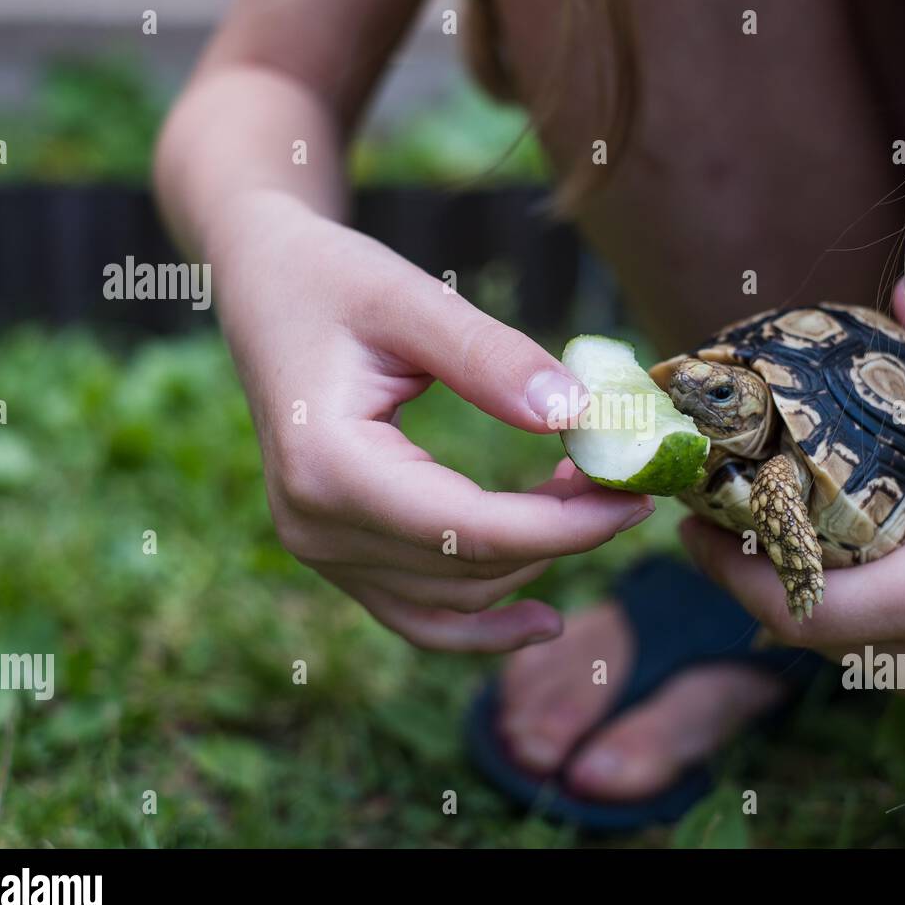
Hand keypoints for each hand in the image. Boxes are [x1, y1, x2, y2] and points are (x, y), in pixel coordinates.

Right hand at [209, 192, 652, 651]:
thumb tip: (580, 417)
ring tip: (593, 497)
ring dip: (534, 560)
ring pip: (456, 597)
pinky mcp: (339, 554)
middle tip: (626, 476)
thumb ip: (491, 358)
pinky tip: (544, 618)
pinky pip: (419, 614)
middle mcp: (315, 526)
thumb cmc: (333, 281)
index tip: (638, 495)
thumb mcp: (412, 299)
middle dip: (563, 534)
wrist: (266, 288)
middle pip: (470, 568)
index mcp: (327, 465)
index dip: (565, 525)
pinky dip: (482, 624)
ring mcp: (320, 550)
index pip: (469, 530)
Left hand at [683, 278, 904, 742]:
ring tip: (801, 545)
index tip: (695, 531)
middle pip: (817, 637)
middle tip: (739, 524)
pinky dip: (880, 635)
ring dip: (825, 609)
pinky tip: (881, 584)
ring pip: (859, 662)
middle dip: (768, 583)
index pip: (799, 611)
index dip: (734, 576)